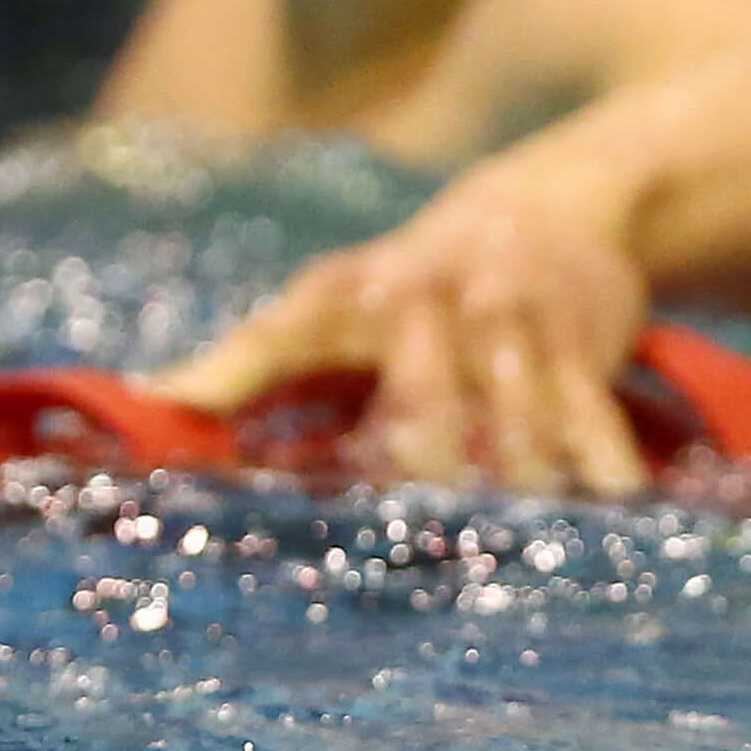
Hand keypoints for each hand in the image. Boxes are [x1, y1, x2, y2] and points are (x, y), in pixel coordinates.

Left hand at [150, 174, 653, 495]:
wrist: (549, 207)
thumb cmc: (409, 284)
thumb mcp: (330, 305)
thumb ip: (246, 362)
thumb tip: (147, 400)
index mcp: (350, 296)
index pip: (280, 336)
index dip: (228, 374)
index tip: (177, 415)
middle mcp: (427, 301)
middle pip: (416, 409)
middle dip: (415, 468)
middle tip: (405, 529)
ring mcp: (509, 322)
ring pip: (506, 429)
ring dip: (506, 493)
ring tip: (502, 543)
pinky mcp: (581, 340)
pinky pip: (590, 423)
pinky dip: (598, 471)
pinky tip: (603, 505)